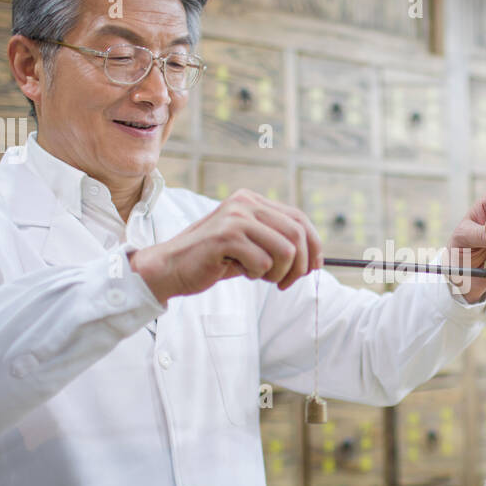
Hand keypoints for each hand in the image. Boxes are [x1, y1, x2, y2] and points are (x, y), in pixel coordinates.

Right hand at [130, 189, 322, 302]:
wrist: (170, 268)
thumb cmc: (213, 261)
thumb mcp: (250, 247)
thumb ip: (276, 243)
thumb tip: (314, 259)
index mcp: (253, 201)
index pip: (300, 219)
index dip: (314, 246)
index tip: (314, 269)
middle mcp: (246, 203)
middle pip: (298, 235)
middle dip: (299, 266)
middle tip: (284, 284)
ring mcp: (235, 217)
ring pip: (285, 251)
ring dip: (277, 273)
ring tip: (257, 276)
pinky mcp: (226, 236)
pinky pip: (263, 263)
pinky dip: (255, 275)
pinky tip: (237, 271)